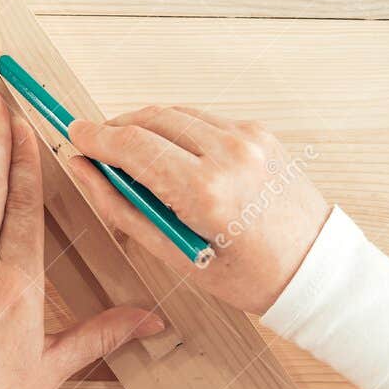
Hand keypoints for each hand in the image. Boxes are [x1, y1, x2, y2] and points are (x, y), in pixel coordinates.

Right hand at [66, 107, 329, 314]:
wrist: (315, 268)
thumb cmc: (247, 275)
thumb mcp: (174, 255)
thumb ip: (121, 207)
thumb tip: (83, 169)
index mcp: (206, 191)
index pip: (131, 145)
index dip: (95, 138)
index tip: (74, 135)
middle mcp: (229, 153)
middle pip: (150, 118)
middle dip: (117, 129)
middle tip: (98, 150)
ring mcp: (247, 137)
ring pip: (175, 113)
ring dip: (148, 128)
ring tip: (136, 160)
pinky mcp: (259, 131)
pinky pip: (203, 119)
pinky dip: (180, 132)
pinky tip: (176, 159)